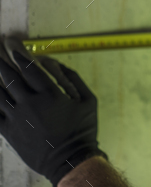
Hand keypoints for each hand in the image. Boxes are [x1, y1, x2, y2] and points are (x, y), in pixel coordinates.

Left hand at [0, 38, 107, 185]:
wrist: (69, 160)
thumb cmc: (82, 128)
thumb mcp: (88, 100)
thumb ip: (72, 77)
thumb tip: (53, 62)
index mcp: (50, 94)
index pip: (29, 67)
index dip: (19, 53)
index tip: (13, 43)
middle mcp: (29, 103)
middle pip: (9, 76)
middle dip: (1, 59)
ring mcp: (16, 118)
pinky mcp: (8, 131)